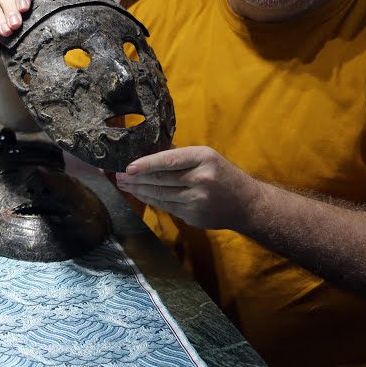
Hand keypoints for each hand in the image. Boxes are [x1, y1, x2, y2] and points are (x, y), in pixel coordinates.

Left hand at [114, 146, 262, 229]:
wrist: (247, 204)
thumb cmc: (224, 175)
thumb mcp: (207, 157)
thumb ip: (180, 155)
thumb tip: (149, 150)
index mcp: (204, 158)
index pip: (169, 161)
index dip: (145, 164)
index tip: (127, 167)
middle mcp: (201, 179)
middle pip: (161, 179)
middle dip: (136, 178)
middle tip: (118, 175)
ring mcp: (197, 200)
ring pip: (160, 195)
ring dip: (139, 190)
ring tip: (124, 185)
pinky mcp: (194, 216)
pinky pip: (166, 207)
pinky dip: (151, 200)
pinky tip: (140, 195)